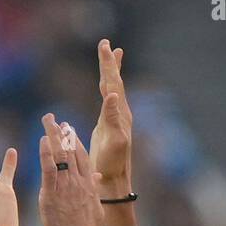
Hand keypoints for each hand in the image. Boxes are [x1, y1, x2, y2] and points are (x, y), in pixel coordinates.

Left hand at [38, 113, 103, 225]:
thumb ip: (94, 190)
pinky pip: (49, 169)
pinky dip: (46, 152)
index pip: (83, 157)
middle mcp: (79, 182)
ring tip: (48, 120)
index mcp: (89, 185)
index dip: (76, 141)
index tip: (70, 129)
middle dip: (63, 132)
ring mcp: (66, 187)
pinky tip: (42, 140)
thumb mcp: (96, 209)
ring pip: (61, 154)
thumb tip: (97, 178)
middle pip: (71, 150)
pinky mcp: (53, 194)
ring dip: (53, 135)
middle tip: (56, 119)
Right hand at [89, 39, 132, 196]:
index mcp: (121, 114)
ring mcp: (115, 120)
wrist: (113, 181)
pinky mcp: (107, 127)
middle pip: (114, 82)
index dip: (108, 65)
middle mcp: (120, 114)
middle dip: (109, 63)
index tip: (105, 45)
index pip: (113, 83)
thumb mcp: (113, 141)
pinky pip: (107, 101)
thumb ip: (112, 117)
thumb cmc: (112, 164)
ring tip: (112, 55)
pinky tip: (106, 89)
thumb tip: (112, 95)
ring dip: (111, 72)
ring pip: (112, 89)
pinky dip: (106, 89)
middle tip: (105, 44)